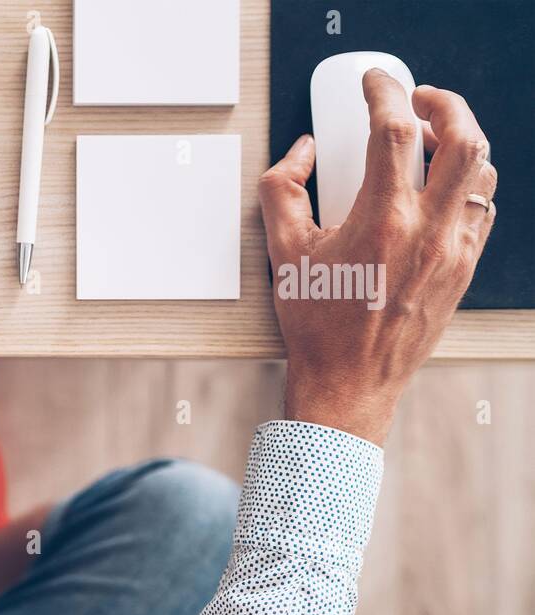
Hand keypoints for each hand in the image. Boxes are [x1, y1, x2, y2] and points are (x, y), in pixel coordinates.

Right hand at [258, 71, 496, 444]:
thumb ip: (283, 191)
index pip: (393, 131)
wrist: (348, 383)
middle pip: (463, 139)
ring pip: (481, 174)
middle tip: (419, 99)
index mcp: (381, 221)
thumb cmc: (317, 325)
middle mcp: (427, 231)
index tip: (375, 82)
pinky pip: (480, 211)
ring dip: (460, 144)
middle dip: (445, 105)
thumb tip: (303, 152)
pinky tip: (438, 188)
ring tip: (431, 142)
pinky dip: (465, 186)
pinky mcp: (463, 269)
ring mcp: (453, 251)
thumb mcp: (283, 253)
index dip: (383, 92)